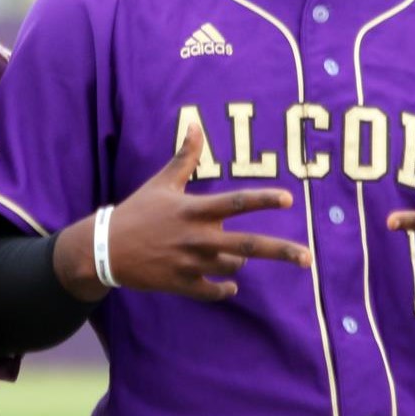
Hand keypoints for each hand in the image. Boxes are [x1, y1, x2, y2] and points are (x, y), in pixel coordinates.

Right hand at [53, 122, 309, 301]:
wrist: (106, 249)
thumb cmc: (138, 211)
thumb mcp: (162, 182)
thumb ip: (185, 156)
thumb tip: (196, 124)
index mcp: (194, 210)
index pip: (236, 202)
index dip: (263, 199)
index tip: (289, 199)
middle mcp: (197, 237)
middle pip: (249, 245)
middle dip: (282, 251)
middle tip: (308, 258)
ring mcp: (191, 263)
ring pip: (234, 266)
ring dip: (239, 262)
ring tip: (232, 255)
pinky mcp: (183, 284)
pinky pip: (216, 291)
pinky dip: (226, 290)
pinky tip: (229, 286)